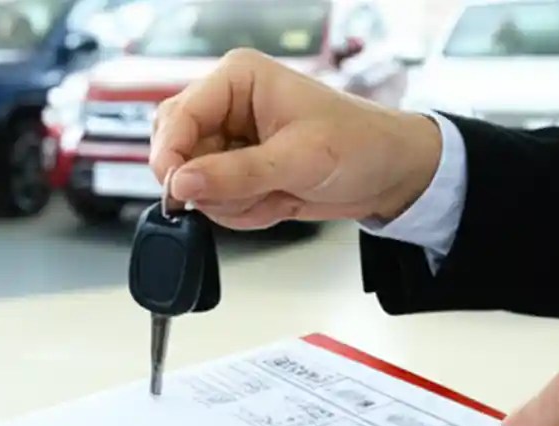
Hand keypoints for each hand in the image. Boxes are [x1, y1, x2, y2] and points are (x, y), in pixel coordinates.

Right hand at [149, 48, 441, 229]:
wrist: (388, 173)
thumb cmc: (359, 144)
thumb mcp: (299, 160)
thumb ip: (237, 174)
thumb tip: (183, 182)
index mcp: (237, 79)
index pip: (178, 116)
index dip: (171, 156)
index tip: (178, 190)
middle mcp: (226, 106)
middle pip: (176, 150)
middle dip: (210, 184)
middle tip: (247, 194)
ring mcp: (229, 141)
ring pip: (193, 183)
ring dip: (231, 202)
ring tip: (277, 194)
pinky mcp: (236, 171)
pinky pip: (214, 201)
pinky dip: (242, 212)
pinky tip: (276, 201)